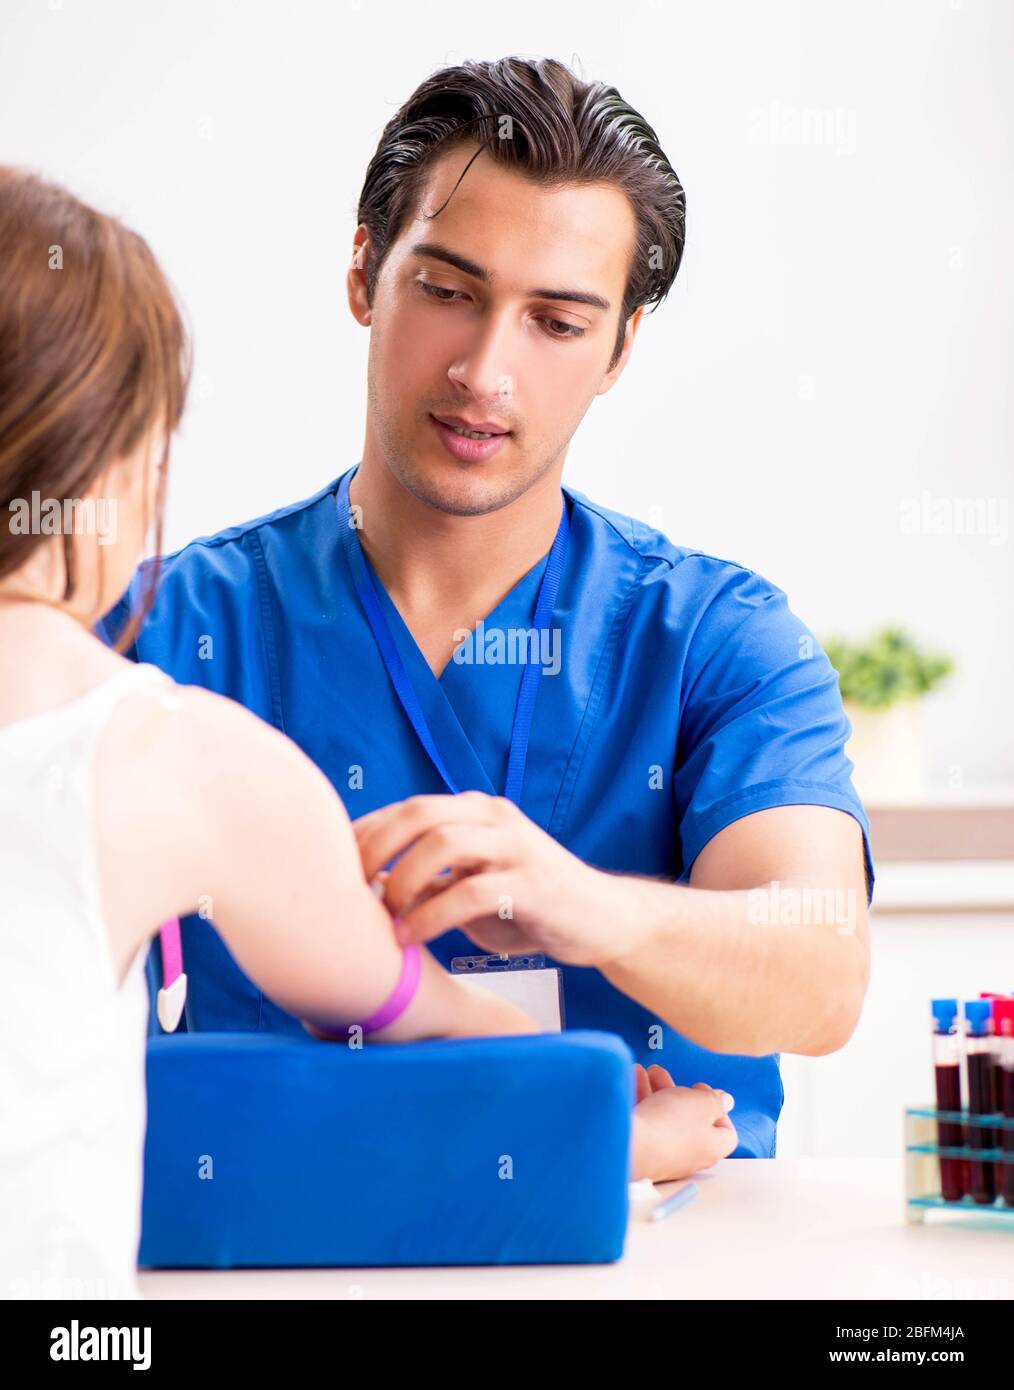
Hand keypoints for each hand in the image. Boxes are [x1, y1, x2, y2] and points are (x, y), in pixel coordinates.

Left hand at [353, 792, 634, 966]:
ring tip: (387, 916)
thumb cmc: (528, 907)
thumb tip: (367, 887)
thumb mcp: (471, 886)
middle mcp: (494, 818)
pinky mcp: (533, 884)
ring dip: (404, 880)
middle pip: (420, 813)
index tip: (336, 868)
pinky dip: (432, 915)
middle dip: (375, 847)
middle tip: (350, 888)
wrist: (602, 921)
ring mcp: (516, 847)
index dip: (366, 834)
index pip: (408, 808)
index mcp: (476, 811)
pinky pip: (471, 892)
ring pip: (445, 843)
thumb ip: (431, 878)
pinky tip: (412, 937)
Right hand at [630, 1063, 737, 1181]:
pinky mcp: (643, 1152)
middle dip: (677, 1091)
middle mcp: (690, 1156)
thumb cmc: (670, 1125)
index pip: (726, 1131)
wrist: (629, 1147)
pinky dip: (642, 1101)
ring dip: (656, 1091)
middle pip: (690, 1119)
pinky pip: (646, 1124)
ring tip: (647, 1072)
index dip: (717, 1108)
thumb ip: (716, 1099)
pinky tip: (633, 1082)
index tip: (701, 1091)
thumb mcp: (701, 1102)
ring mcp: (664, 1155)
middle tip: (666, 1075)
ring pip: (664, 1118)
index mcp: (712, 1146)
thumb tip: (725, 1102)